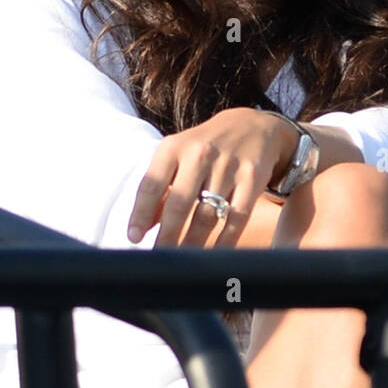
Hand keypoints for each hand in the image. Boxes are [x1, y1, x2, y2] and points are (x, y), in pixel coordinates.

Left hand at [128, 107, 295, 246]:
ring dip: (193, 243)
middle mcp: (200, 153)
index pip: (151, 185)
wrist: (254, 126)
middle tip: (160, 258)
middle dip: (167, 236)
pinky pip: (236, 217)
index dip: (140, 214)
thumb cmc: (206, 148)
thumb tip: (141, 229)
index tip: (133, 239)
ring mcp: (228, 165)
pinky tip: (215, 255)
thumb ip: (160, 188)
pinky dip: (225, 240)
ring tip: (183, 261)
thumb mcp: (179, 156)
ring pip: (207, 215)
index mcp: (174, 147)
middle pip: (179, 204)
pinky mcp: (253, 177)